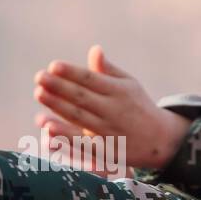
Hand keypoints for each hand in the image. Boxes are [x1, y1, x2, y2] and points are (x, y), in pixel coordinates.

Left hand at [34, 45, 190, 169]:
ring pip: (79, 117)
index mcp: (119, 91)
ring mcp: (109, 130)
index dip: (72, 72)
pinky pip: (81, 142)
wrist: (161, 140)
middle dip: (59, 86)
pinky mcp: (105, 149)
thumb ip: (108, 70)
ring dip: (58, 106)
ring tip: (39, 93)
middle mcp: (113, 110)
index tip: (53, 65)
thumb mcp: (129, 84)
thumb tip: (94, 49)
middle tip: (39, 77)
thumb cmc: (139, 106)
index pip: (91, 79)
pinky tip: (48, 128)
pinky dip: (65, 135)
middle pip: (82, 97)